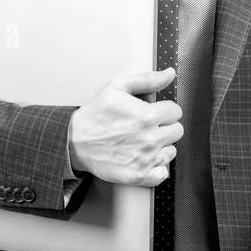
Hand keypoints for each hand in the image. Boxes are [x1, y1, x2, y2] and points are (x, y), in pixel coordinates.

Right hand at [68, 68, 181, 186]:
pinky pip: (163, 173)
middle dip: (164, 126)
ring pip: (171, 151)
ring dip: (161, 146)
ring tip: (142, 141)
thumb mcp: (117, 87)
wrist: (74, 142)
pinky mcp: (139, 176)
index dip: (164, 109)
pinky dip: (156, 167)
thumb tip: (169, 74)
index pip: (176, 111)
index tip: (153, 112)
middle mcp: (149, 139)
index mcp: (147, 116)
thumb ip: (147, 80)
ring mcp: (145, 160)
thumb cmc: (94, 114)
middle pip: (177, 131)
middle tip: (147, 126)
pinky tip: (143, 157)